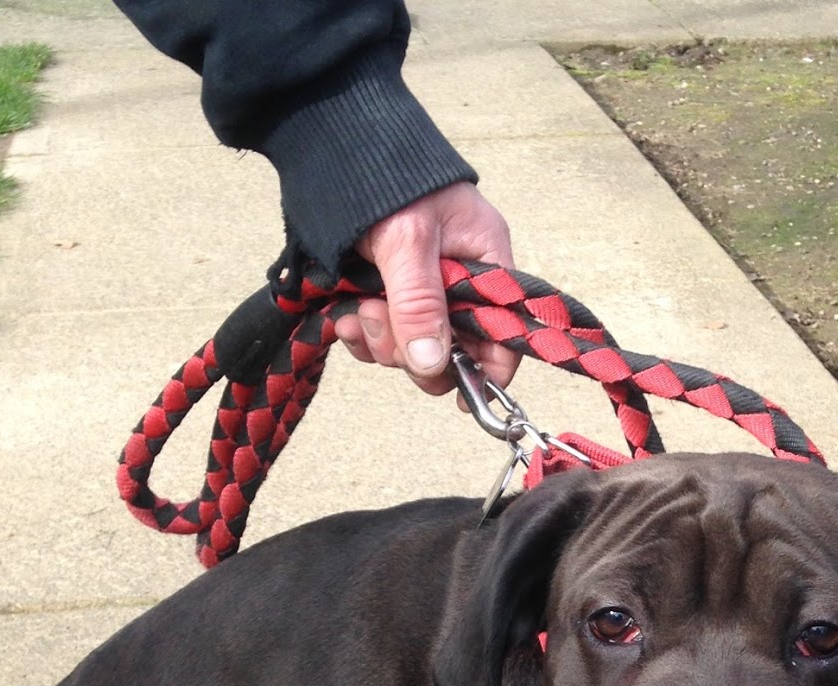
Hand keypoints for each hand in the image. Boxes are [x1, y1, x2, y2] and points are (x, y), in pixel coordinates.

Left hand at [333, 182, 519, 397]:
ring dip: (380, 341)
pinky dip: (363, 334)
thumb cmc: (386, 178)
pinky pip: (383, 336)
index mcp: (486, 263)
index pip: (504, 334)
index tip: (458, 395)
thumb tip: (433, 367)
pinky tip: (344, 317)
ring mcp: (423, 291)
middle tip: (380, 326)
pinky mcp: (388, 294)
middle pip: (451, 350)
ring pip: (412, 348)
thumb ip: (420, 306)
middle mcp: (460, 283)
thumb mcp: (407, 243)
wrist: (334, 139)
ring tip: (356, 313)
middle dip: (412, 351)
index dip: (485, 369)